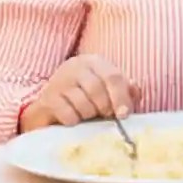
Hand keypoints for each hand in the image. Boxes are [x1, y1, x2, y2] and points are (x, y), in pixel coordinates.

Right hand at [20, 54, 137, 132]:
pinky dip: (74, 121)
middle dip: (104, 108)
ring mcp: (58, 82)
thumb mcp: (108, 91)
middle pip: (97, 90)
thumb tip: (135, 90)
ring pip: (83, 104)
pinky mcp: (47, 99)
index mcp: (94, 62)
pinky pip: (68, 114)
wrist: (49, 107)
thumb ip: (125, 89)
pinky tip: (73, 120)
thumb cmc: (85, 98)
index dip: (121, 97)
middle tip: (103, 116)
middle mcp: (75, 67)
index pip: (112, 77)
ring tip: (87, 116)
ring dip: (89, 116)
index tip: (124, 115)